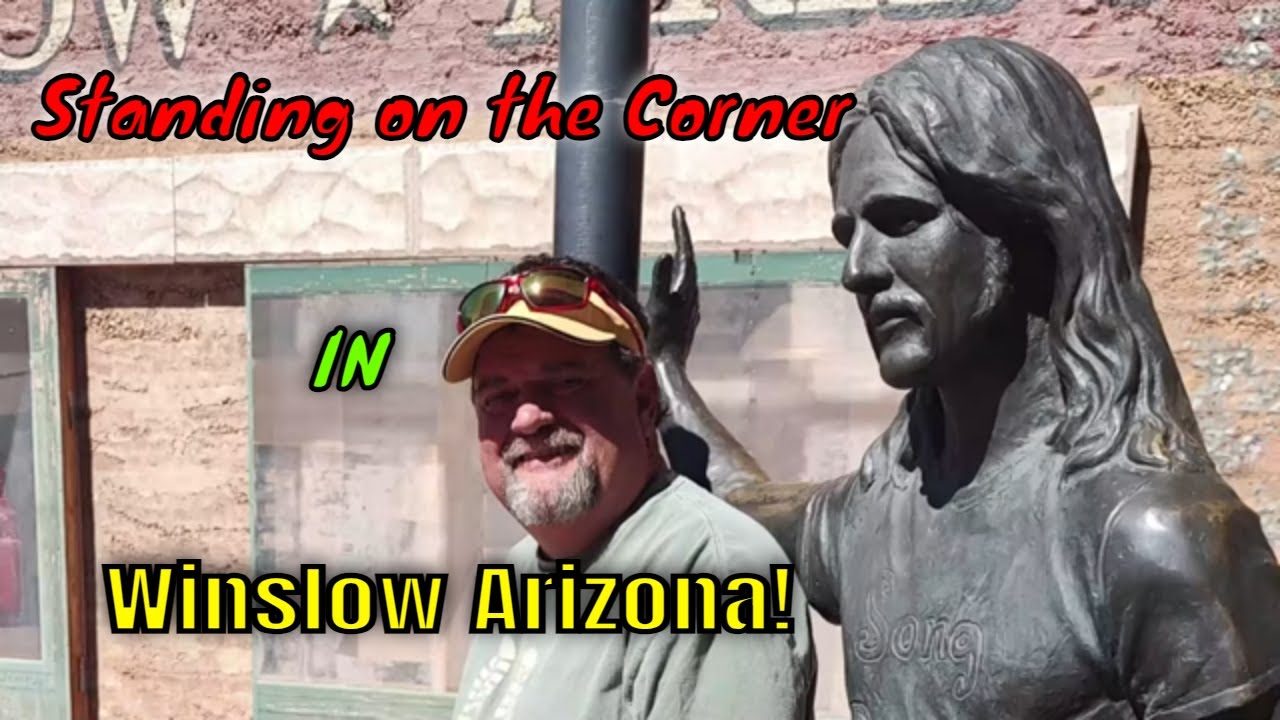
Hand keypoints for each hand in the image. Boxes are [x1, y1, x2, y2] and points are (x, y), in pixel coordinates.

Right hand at [646, 206, 700, 365]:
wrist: (666, 374)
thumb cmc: (658, 341)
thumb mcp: (657, 307)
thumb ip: (662, 280)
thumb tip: (668, 254)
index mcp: (686, 291)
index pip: (686, 253)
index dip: (681, 231)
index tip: (678, 210)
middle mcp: (692, 299)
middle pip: (689, 262)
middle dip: (683, 240)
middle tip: (677, 221)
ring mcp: (689, 311)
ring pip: (687, 277)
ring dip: (681, 260)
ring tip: (676, 246)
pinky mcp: (684, 322)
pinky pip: (682, 290)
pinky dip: (676, 277)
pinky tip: (672, 283)